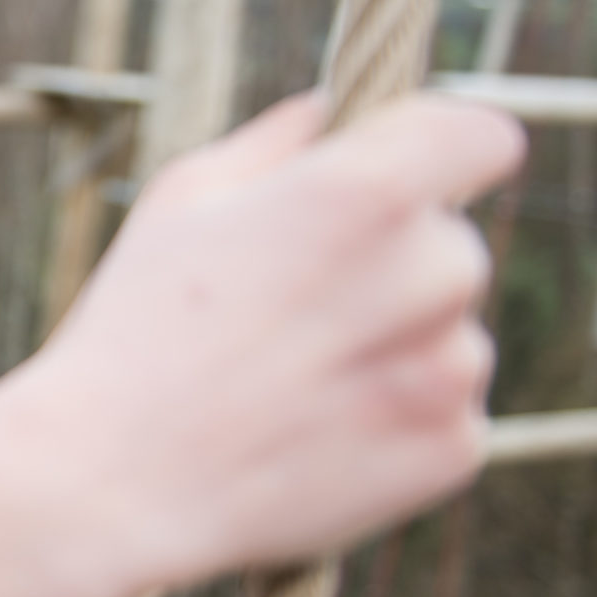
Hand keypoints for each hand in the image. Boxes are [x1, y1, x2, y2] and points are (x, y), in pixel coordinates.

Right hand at [39, 91, 519, 585]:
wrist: (113, 482)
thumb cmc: (135, 328)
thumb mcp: (181, 203)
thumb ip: (274, 144)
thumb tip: (327, 113)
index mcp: (367, 193)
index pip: (483, 135)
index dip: (445, 151)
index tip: (411, 174)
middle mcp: (431, 274)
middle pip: (454, 244)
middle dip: (393, 264)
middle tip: (296, 308)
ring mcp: (451, 370)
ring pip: (452, 334)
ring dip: (398, 346)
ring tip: (293, 382)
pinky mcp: (455, 448)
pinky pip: (450, 414)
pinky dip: (399, 420)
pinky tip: (313, 433)